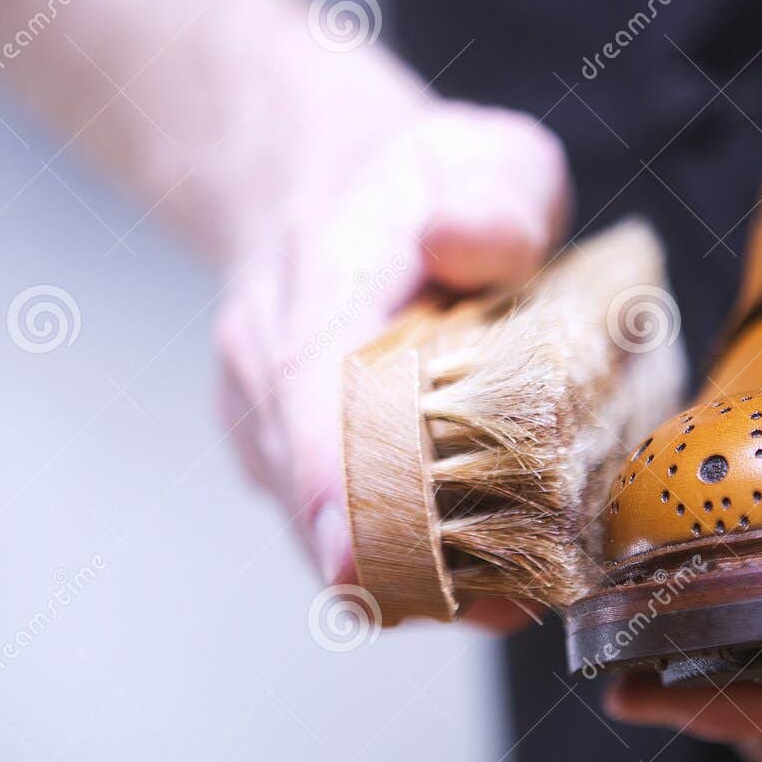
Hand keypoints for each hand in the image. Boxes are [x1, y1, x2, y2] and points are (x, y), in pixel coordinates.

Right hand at [213, 94, 571, 593]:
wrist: (327, 192)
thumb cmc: (421, 187)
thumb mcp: (487, 160)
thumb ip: (497, 197)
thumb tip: (472, 242)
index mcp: (316, 283)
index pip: (309, 389)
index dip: (334, 480)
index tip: (359, 559)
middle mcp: (265, 362)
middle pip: (307, 488)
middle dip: (397, 555)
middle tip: (500, 601)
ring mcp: (260, 422)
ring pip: (314, 527)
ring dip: (401, 570)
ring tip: (501, 591)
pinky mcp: (275, 462)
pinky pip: (325, 530)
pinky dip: (392, 559)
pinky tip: (463, 569)